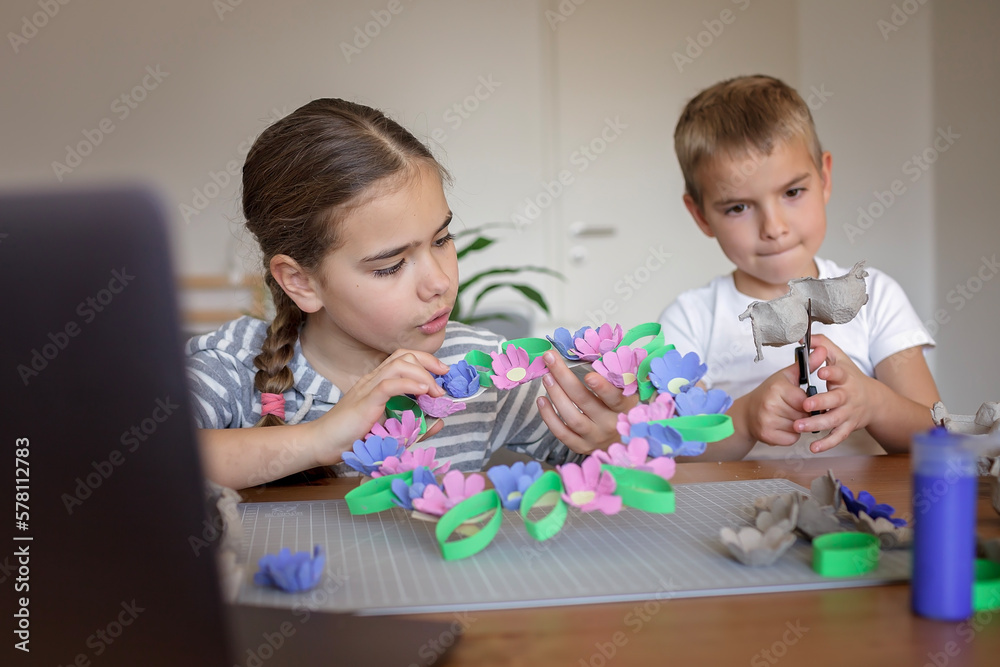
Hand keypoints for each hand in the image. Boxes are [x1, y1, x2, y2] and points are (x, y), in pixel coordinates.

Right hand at [309, 350, 448, 464]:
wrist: (323, 444)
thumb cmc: (353, 437)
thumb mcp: (391, 431)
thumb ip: (415, 426)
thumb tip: (440, 422)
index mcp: (378, 382)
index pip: (404, 358)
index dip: (426, 361)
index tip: (443, 374)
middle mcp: (373, 379)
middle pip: (405, 355)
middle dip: (429, 362)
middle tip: (443, 380)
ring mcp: (368, 387)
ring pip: (399, 364)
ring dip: (423, 375)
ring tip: (435, 392)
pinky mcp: (365, 400)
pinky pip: (389, 384)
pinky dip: (409, 384)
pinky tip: (423, 393)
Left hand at [534, 351, 638, 453]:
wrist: (624, 440)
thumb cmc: (621, 408)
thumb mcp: (626, 391)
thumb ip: (613, 374)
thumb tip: (590, 351)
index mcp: (625, 407)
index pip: (615, 398)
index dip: (603, 388)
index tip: (589, 376)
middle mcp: (610, 424)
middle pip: (585, 402)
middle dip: (565, 379)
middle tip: (551, 360)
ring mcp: (595, 437)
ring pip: (572, 418)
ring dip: (556, 395)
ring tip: (546, 377)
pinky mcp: (581, 446)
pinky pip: (562, 433)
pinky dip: (549, 417)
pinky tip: (541, 400)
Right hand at [743, 344, 828, 446]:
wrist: (748, 412)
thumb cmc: (770, 393)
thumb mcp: (787, 376)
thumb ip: (808, 365)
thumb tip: (823, 350)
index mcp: (777, 388)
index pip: (806, 401)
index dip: (808, 402)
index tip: (801, 399)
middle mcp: (770, 404)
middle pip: (803, 415)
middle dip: (803, 414)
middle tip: (792, 409)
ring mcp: (767, 421)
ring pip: (799, 428)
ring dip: (798, 425)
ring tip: (787, 417)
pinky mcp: (766, 436)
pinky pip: (792, 439)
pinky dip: (791, 436)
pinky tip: (783, 427)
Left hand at [795, 333, 875, 452]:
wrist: (873, 401)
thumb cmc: (850, 378)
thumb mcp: (840, 358)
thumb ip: (823, 345)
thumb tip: (805, 336)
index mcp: (845, 378)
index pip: (840, 373)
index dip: (832, 373)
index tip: (821, 373)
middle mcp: (848, 396)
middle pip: (836, 400)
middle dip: (820, 403)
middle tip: (805, 406)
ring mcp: (848, 413)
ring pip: (834, 420)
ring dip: (817, 425)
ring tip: (799, 427)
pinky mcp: (848, 427)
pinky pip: (838, 437)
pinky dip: (826, 443)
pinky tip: (813, 447)